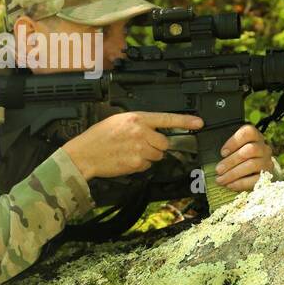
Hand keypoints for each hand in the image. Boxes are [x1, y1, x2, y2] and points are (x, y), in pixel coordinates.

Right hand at [62, 112, 203, 180]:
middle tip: (141, 145)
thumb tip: (152, 131)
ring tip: (130, 152)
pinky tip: (126, 160)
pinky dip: (140, 165)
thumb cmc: (98, 137)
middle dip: (156, 146)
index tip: (199, 123)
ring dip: (148, 156)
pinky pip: (147, 166)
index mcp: (137, 118)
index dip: (185, 121)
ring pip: (157, 156)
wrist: (84, 154)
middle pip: (164, 143)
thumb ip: (138, 124)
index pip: (166, 118)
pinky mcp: (137, 164)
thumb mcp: (118, 121)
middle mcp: (141, 133)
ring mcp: (140, 149)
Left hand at [213, 124, 275, 191]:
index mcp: (254, 136)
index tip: (222, 153)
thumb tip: (201, 135)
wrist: (255, 170)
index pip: (248, 132)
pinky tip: (230, 185)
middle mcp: (263, 147)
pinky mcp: (267, 175)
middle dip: (231, 161)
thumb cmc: (239, 155)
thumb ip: (221, 143)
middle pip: (249, 150)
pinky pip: (256, 179)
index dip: (234, 142)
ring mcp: (267, 161)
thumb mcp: (232, 147)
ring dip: (234, 173)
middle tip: (218, 170)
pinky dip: (241, 183)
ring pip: (252, 164)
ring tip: (221, 179)